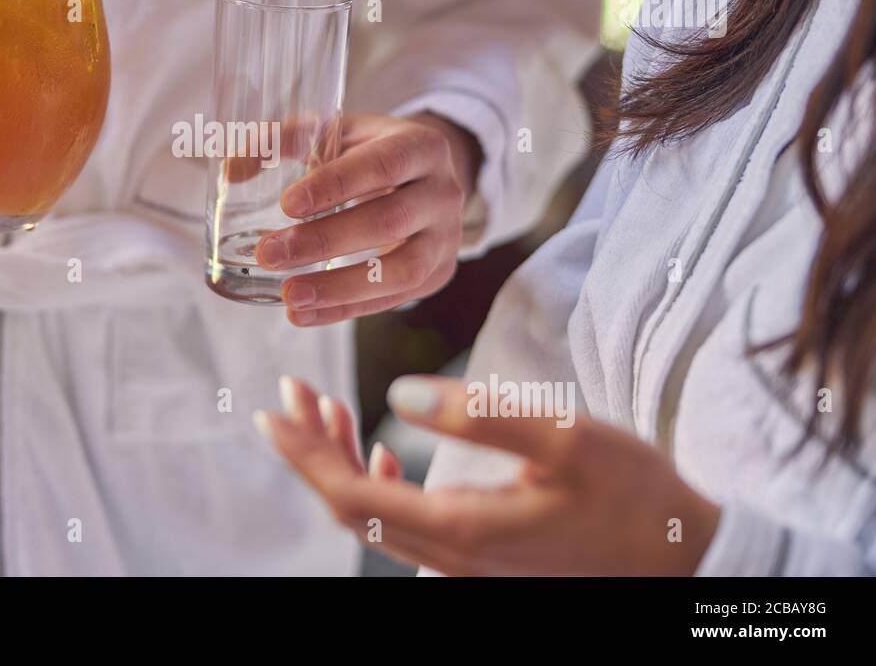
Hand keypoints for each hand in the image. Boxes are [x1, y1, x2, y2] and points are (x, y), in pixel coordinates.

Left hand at [255, 112, 480, 325]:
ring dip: (339, 288)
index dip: (336, 185)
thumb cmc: (369, 151)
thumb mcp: (337, 130)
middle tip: (268, 253)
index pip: (382, 165)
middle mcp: (442, 193)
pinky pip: (392, 300)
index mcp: (421, 146)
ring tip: (288, 294)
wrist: (425, 176)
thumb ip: (283, 140)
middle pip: (388, 222)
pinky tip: (303, 313)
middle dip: (324, 242)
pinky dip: (344, 310)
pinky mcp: (437, 275)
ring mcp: (445, 239)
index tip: (287, 204)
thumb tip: (231, 169)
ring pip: (400, 271)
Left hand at [256, 375, 720, 575]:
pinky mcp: (481, 556)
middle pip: (352, 507)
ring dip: (341, 460)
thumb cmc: (633, 496)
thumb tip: (398, 392)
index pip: (350, 496)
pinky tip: (379, 449)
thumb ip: (477, 413)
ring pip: (376, 514)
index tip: (271, 411)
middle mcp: (449, 558)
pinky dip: (379, 483)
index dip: (304, 454)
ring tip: (323, 408)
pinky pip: (406, 525)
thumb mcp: (564, 437)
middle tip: (292, 393)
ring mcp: (463, 564)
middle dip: (312, 448)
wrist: (684, 560)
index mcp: (459, 530)